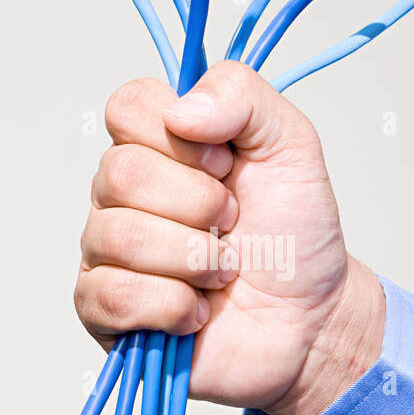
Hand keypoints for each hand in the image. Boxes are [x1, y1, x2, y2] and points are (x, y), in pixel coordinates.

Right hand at [74, 61, 384, 414]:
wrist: (310, 319)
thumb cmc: (293, 236)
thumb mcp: (291, 144)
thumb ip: (242, 95)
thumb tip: (181, 109)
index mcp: (158, 145)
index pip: (127, 107)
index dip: (181, 138)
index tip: (227, 165)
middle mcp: (122, 193)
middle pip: (121, 173)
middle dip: (199, 205)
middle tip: (234, 224)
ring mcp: (107, 251)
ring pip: (119, 236)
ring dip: (193, 258)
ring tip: (224, 272)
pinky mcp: (103, 311)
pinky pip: (113, 295)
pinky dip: (173, 305)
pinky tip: (198, 310)